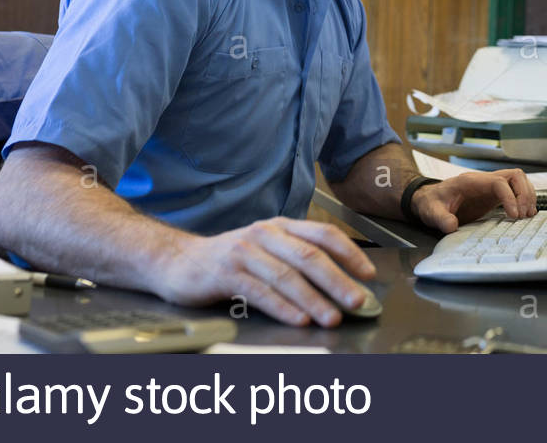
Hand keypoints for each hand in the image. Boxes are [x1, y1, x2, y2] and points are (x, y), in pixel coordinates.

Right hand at [156, 218, 375, 327]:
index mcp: (281, 227)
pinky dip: (283, 307)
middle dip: (337, 281)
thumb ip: (296, 259)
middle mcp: (265, 234)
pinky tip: (299, 319)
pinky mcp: (226, 273)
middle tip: (357, 301)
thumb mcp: (266, 250)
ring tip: (332, 317)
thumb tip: (340, 281)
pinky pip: (261, 292)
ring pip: (287, 276)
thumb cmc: (229, 259)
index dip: (349, 253)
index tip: (369, 274)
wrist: (177, 261)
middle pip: (309, 256)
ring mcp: (244, 252)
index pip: (323, 234)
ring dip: (314, 299)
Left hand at [411, 169, 536, 233]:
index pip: (499, 182)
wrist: (430, 199)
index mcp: (472, 182)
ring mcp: (491, 187)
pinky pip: (515, 191)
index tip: (514, 215)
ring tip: (527, 215)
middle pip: (515, 176)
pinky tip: (525, 214)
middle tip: (523, 215)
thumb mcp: (432, 212)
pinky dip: (524, 200)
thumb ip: (441, 218)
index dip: (510, 197)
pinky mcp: (493, 196)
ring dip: (527, 196)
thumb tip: (451, 226)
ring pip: (518, 181)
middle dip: (524, 194)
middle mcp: (484, 181)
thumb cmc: (432, 203)